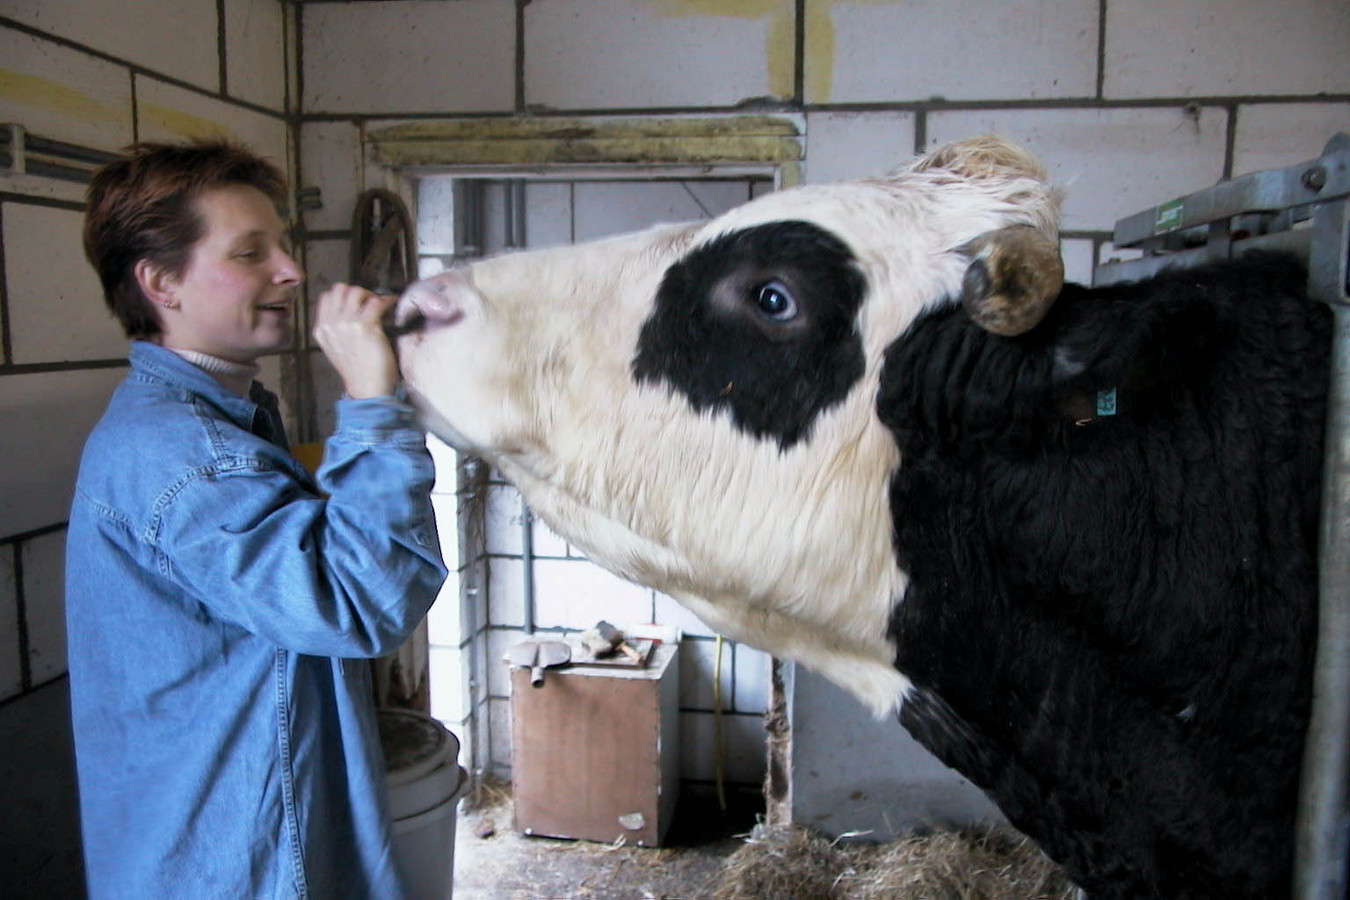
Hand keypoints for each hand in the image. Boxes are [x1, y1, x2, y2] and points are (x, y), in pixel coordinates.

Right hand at [312, 283, 398, 399]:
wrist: (367, 388)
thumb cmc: (357, 370)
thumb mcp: (336, 348)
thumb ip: (336, 329)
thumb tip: (349, 310)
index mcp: (321, 329)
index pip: (326, 297)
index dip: (344, 296)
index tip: (358, 302)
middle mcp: (330, 324)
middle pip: (340, 290)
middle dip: (357, 292)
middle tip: (370, 301)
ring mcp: (346, 323)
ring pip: (357, 291)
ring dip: (371, 295)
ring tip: (381, 304)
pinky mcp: (364, 326)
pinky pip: (376, 302)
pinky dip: (386, 300)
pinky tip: (391, 304)